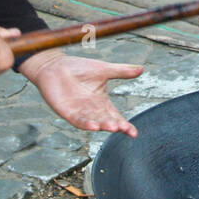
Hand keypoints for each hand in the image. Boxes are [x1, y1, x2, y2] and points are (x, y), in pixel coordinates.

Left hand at [20, 50, 142, 136]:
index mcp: (102, 102)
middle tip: (124, 129)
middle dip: (115, 126)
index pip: (116, 117)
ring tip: (113, 127)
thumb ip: (121, 71)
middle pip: (106, 121)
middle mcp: (92, 110)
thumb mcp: (103, 70)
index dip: (124, 125)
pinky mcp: (67, 112)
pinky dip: (86, 124)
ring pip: (94, 122)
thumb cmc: (79, 68)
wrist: (55, 65)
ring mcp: (80, 112)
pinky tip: (93, 126)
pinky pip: (77, 120)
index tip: (134, 133)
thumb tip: (142, 69)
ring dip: (102, 126)